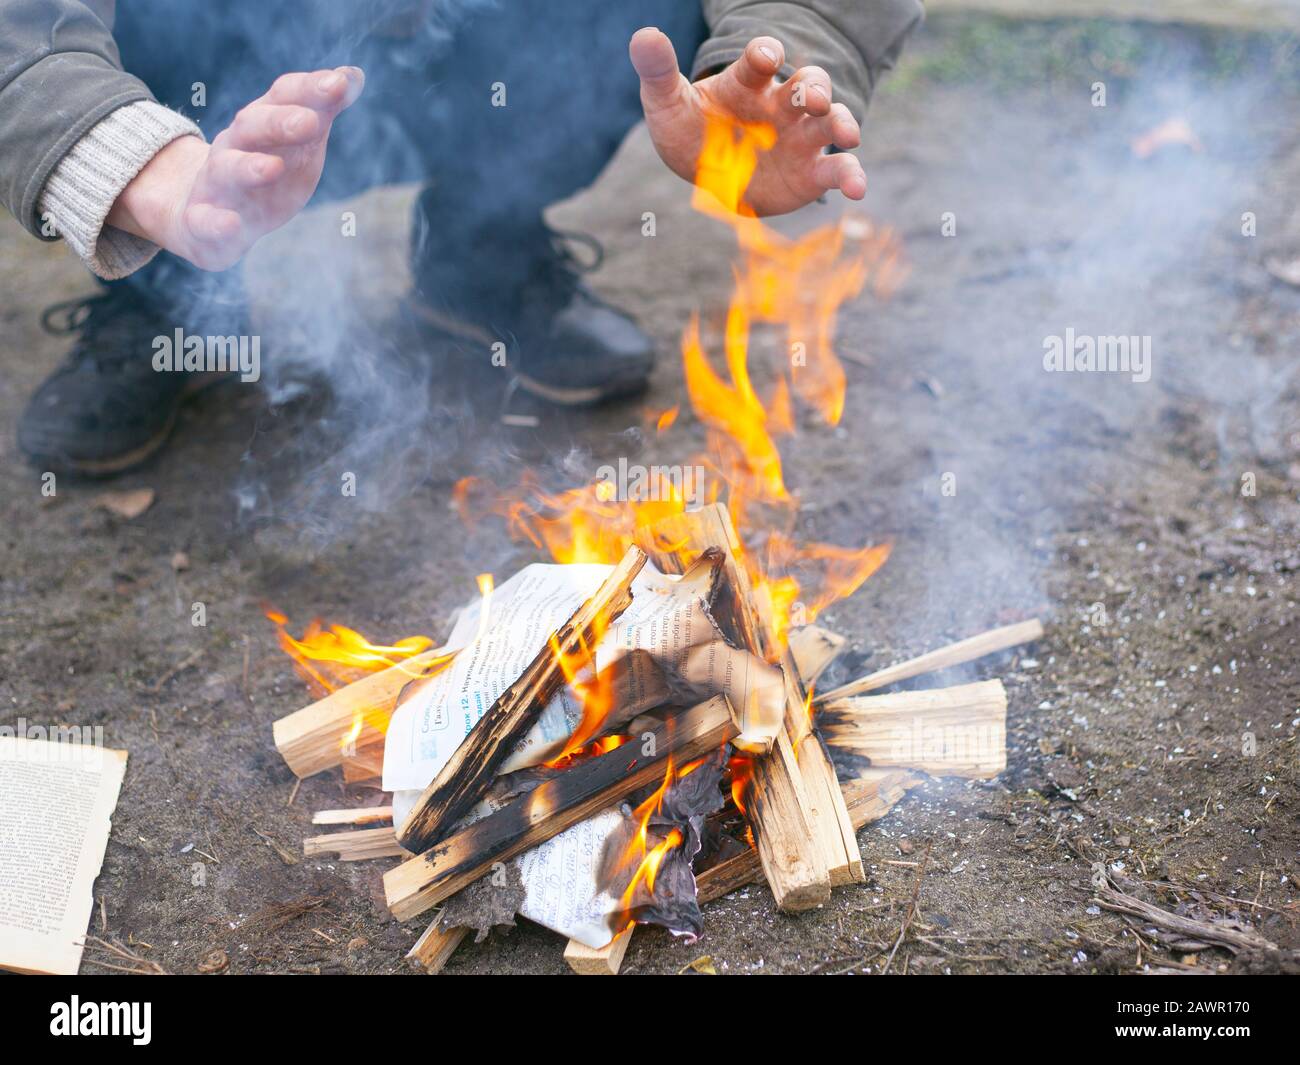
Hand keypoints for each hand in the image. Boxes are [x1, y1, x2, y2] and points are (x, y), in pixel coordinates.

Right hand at [107, 67, 364, 270]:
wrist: (206, 208)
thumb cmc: (267, 166)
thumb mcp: (299, 140)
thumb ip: (323, 109)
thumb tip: (354, 75)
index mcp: (262, 122)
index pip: (284, 96)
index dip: (309, 89)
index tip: (338, 84)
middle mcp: (236, 145)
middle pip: (253, 126)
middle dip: (280, 122)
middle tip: (310, 122)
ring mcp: (217, 181)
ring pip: (229, 169)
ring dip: (250, 168)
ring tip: (273, 168)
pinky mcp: (204, 219)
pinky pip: (205, 220)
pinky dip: (216, 223)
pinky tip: (230, 225)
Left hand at [629, 27, 864, 216]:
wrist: (704, 176)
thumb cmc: (688, 131)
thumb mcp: (666, 104)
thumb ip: (658, 73)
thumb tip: (643, 36)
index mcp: (748, 84)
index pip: (760, 61)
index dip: (765, 55)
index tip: (766, 58)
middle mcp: (780, 105)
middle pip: (808, 85)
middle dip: (815, 88)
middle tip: (816, 98)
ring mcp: (798, 137)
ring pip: (830, 121)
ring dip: (843, 123)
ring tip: (849, 135)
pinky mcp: (810, 172)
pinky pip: (835, 171)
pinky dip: (851, 176)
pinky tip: (858, 189)